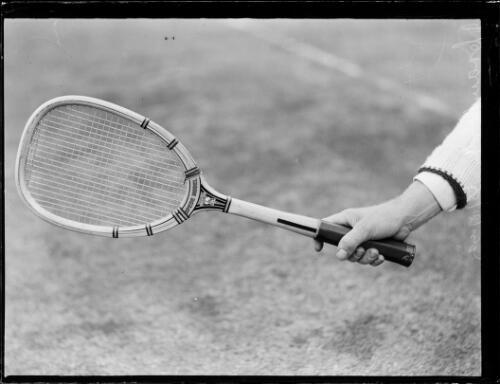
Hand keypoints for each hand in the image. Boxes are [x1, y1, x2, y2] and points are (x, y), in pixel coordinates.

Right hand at [315, 181, 441, 265]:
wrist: (405, 219)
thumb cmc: (383, 218)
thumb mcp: (365, 229)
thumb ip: (350, 241)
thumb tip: (338, 256)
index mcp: (345, 221)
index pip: (325, 228)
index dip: (320, 237)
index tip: (319, 249)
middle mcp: (351, 230)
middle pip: (342, 249)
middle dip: (352, 255)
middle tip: (362, 251)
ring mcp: (362, 239)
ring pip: (355, 256)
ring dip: (365, 258)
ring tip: (376, 252)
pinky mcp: (373, 246)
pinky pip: (367, 259)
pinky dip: (373, 260)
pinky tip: (382, 257)